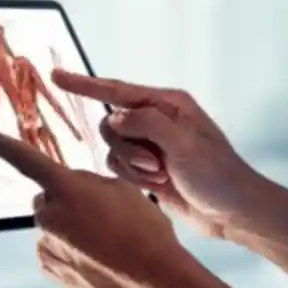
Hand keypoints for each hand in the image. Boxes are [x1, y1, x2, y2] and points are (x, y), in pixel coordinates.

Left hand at [0, 128, 202, 287]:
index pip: (25, 159)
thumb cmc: (144, 228)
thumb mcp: (122, 188)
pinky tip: (97, 257)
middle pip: (48, 198)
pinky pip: (54, 249)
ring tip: (106, 241)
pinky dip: (70, 250)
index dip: (0, 144)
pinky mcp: (48, 268)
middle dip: (65, 201)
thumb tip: (73, 188)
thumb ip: (88, 182)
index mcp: (66, 188)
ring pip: (52, 226)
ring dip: (70, 228)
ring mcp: (45, 245)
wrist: (155, 280)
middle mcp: (48, 215)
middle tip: (101, 214)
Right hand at [51, 69, 266, 239]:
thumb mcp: (184, 143)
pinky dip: (133, 179)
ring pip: (113, 148)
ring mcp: (150, 145)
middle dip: (127, 148)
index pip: (117, 90)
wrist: (231, 211)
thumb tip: (115, 117)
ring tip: (161, 177)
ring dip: (132, 167)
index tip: (56, 77)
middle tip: (156, 165)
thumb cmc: (217, 174)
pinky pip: (118, 167)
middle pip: (111, 124)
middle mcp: (156, 120)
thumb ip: (146, 123)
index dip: (85, 84)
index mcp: (168, 104)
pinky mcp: (147, 168)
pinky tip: (158, 187)